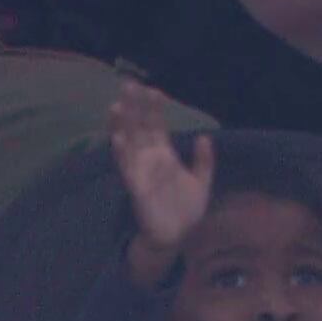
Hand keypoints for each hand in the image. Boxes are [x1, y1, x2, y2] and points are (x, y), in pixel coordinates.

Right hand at [111, 81, 214, 285]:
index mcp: (165, 154)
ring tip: (116, 105)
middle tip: (129, 84)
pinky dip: (122, 152)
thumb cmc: (186, 209)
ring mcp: (141, 170)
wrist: (178, 236)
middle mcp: (149, 158)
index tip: (154, 90)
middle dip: (134, 107)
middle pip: (139, 127)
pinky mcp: (136, 186)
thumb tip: (205, 136)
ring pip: (128, 143)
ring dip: (122, 125)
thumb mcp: (202, 182)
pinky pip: (127, 167)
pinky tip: (118, 137)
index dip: (154, 109)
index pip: (157, 126)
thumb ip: (203, 160)